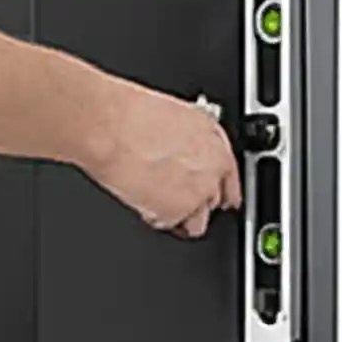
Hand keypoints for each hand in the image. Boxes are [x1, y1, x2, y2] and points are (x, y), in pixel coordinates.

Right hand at [84, 84, 241, 238]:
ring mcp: (195, 195)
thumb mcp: (176, 117)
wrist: (111, 128)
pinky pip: (169, 225)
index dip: (220, 189)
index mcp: (216, 143)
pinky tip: (143, 201)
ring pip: (197, 222)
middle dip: (196, 200)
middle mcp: (211, 171)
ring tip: (156, 201)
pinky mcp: (174, 213)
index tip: (218, 197)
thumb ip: (188, 139)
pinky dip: (156, 218)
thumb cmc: (133, 116)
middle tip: (173, 194)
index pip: (231, 178)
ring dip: (180, 216)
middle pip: (214, 200)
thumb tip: (181, 148)